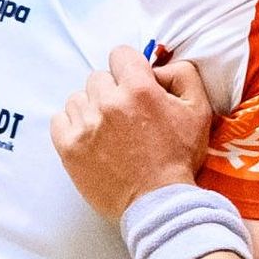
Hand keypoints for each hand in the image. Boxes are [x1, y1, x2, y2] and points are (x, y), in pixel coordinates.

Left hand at [52, 41, 221, 217]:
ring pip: (78, 98)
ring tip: (109, 132)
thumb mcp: (199, 111)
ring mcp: (85, 125)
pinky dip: (73, 126)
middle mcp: (109, 102)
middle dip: (112, 92)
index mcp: (139, 89)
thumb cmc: (179, 159)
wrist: (159, 204)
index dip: (129, 69)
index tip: (134, 87)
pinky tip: (90, 140)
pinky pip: (59, 119)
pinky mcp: (69, 147)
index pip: (120, 54)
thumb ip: (183, 74)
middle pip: (98, 78)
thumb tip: (159, 65)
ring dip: (92, 110)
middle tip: (126, 117)